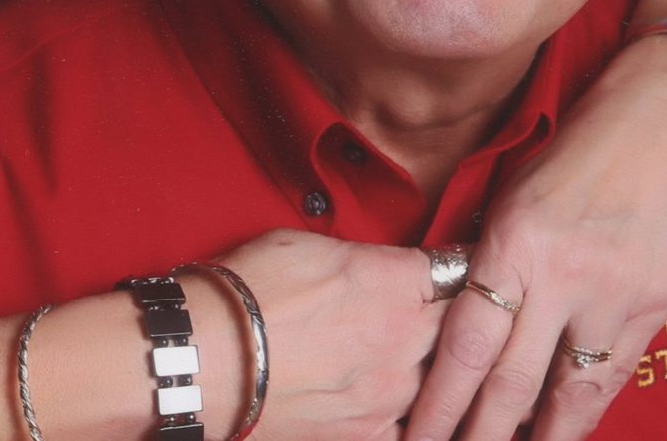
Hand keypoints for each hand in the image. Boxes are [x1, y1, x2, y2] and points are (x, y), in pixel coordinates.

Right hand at [207, 228, 448, 440]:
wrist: (204, 357)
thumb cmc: (245, 295)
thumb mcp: (310, 245)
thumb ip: (366, 259)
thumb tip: (382, 266)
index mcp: (395, 281)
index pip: (458, 271)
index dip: (457, 273)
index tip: (458, 276)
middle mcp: (405, 337)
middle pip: (462, 329)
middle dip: (455, 323)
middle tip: (442, 320)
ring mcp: (391, 392)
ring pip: (444, 381)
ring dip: (436, 372)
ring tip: (414, 365)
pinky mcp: (368, 434)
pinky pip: (412, 428)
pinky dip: (412, 417)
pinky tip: (407, 409)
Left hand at [403, 34, 666, 440]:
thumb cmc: (580, 143)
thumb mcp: (515, 193)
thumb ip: (492, 260)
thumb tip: (462, 327)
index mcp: (515, 240)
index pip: (467, 345)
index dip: (440, 404)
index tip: (420, 438)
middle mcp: (563, 274)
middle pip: (511, 383)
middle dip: (477, 437)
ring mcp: (615, 294)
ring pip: (567, 393)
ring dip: (536, 438)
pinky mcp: (655, 303)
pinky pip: (613, 375)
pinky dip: (584, 410)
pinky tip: (563, 431)